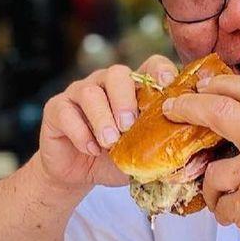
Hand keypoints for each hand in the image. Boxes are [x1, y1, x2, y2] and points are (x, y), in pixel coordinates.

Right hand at [38, 54, 177, 192]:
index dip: (160, 70)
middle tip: (129, 126)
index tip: (167, 84)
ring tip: (109, 143)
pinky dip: (80, 132)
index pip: (149, 66)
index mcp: (132, 90)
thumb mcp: (140, 154)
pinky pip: (66, 112)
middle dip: (125, 99)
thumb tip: (182, 151)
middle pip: (117, 73)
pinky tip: (90, 149)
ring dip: (102, 118)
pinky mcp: (56, 108)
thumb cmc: (113, 159)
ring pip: (90, 92)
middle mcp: (105, 84)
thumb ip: (157, 146)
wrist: (78, 174)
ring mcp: (79, 93)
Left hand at [162, 74, 239, 240]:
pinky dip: (231, 215)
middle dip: (188, 107)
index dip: (221, 83)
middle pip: (219, 111)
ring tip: (239, 204)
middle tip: (172, 109)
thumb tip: (230, 118)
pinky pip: (222, 205)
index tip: (201, 84)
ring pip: (214, 173)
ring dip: (217, 191)